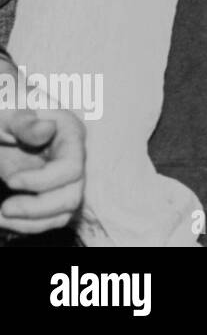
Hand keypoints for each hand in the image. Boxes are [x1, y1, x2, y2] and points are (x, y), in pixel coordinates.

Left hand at [0, 108, 85, 233]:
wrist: (1, 119)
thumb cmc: (4, 110)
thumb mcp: (8, 112)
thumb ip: (24, 120)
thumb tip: (48, 129)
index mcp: (69, 134)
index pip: (72, 169)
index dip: (43, 181)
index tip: (11, 181)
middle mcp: (72, 158)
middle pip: (72, 196)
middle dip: (38, 208)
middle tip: (5, 208)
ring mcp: (62, 177)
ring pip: (64, 213)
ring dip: (33, 221)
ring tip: (3, 215)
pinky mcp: (49, 191)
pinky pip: (51, 217)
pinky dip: (28, 224)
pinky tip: (4, 217)